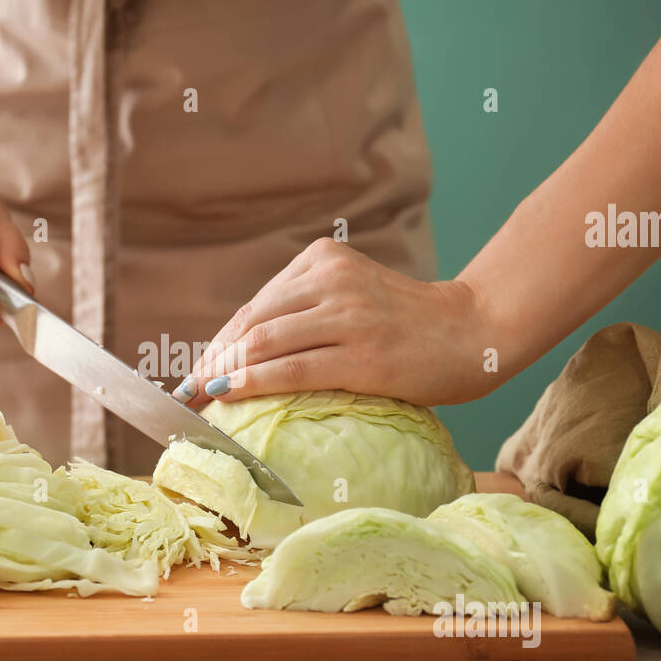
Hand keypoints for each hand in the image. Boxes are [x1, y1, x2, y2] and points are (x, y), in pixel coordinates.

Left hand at [174, 238, 498, 408]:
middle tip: (187, 394)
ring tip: (201, 401)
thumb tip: (245, 355)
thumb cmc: (409, 325)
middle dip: (212, 361)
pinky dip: (251, 382)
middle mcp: (331, 278)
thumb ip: (308, 311)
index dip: (218, 343)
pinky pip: (290, 368)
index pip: (255, 306)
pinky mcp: (361, 352)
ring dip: (223, 374)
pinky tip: (228, 395)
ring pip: (263, 343)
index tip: (194, 373)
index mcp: (323, 259)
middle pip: (251, 324)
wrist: (474, 332)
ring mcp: (346, 313)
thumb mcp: (353, 297)